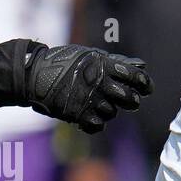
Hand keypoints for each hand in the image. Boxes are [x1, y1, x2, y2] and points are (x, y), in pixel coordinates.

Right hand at [25, 43, 152, 133]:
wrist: (34, 75)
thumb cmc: (64, 62)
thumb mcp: (90, 55)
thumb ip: (115, 62)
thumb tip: (141, 66)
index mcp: (105, 66)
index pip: (136, 78)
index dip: (145, 84)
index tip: (146, 88)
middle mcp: (101, 84)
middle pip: (131, 100)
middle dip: (132, 101)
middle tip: (127, 99)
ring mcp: (91, 101)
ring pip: (113, 113)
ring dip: (108, 109)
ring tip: (94, 101)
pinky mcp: (80, 115)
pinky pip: (99, 126)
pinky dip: (94, 122)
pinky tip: (87, 114)